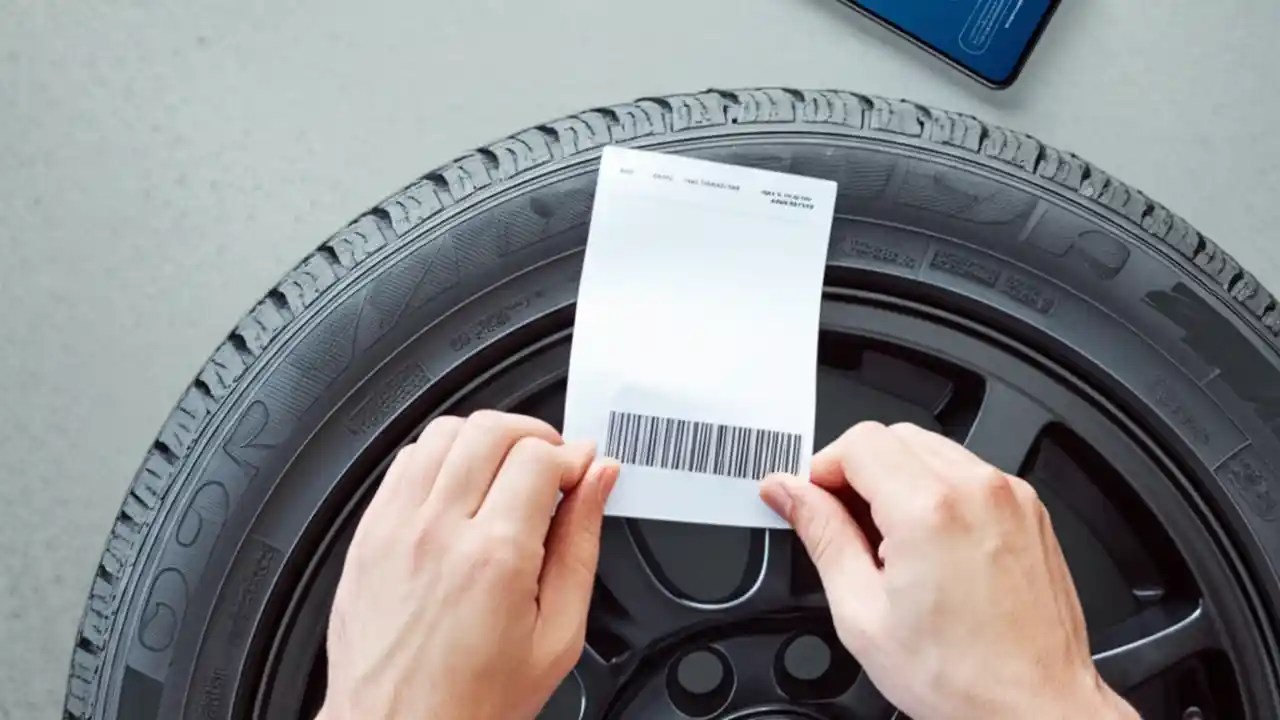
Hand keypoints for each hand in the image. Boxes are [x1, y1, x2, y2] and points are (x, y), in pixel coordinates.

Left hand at [317, 411, 619, 719]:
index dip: (573, 456)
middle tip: (552, 465)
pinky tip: (460, 486)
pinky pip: (404, 461)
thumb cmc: (472, 702)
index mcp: (495, 556)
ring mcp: (395, 528)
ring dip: (485, 438)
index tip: (583, 472)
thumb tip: (600, 483)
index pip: (539, 456)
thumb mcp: (557, 635)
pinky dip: (440, 457)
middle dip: (534, 435)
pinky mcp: (368, 534)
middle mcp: (439, 531)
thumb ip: (582, 545)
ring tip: (507, 470)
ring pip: (443, 432)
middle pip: (491, 429)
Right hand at [760, 422, 1137, 719]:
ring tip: (891, 544)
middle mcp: (976, 490)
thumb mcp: (862, 612)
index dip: (822, 469)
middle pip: (893, 436)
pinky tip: (929, 545)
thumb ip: (821, 536)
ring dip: (898, 478)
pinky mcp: (1029, 509)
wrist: (1037, 709)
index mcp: (928, 510)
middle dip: (857, 471)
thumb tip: (787, 493)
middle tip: (845, 525)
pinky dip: (938, 491)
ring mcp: (1010, 496)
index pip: (857, 441)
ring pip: (932, 449)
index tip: (812, 501)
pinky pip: (968, 472)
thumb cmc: (962, 678)